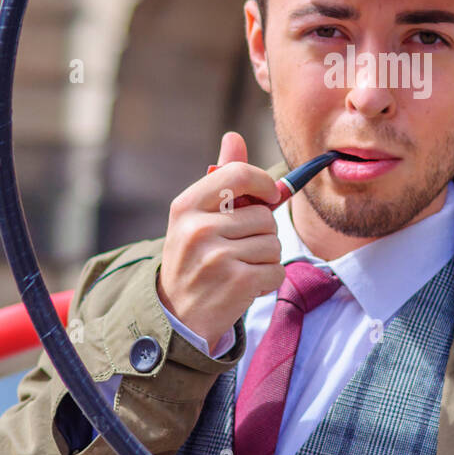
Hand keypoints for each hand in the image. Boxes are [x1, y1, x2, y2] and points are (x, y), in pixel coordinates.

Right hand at [157, 131, 284, 351]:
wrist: (177, 316)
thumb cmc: (194, 258)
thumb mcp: (198, 217)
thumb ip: (223, 179)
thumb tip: (234, 137)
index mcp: (187, 206)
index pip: (239, 174)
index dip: (263, 183)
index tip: (269, 196)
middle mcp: (198, 228)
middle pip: (264, 216)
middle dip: (262, 234)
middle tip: (239, 250)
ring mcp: (216, 257)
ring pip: (274, 244)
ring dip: (265, 259)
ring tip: (239, 268)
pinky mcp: (235, 284)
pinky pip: (276, 271)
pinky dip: (268, 281)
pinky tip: (245, 286)